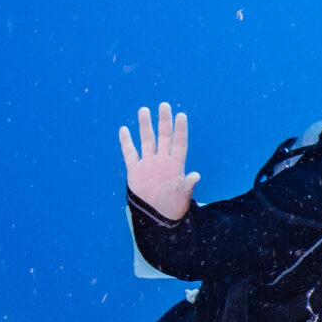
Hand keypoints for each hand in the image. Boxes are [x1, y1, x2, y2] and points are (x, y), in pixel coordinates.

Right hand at [120, 103, 197, 220]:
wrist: (158, 216)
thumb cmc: (174, 206)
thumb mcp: (182, 196)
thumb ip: (187, 185)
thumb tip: (196, 175)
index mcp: (176, 165)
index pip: (179, 143)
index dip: (180, 129)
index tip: (181, 114)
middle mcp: (163, 161)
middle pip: (164, 137)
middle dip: (164, 121)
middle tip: (164, 105)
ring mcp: (149, 164)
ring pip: (147, 141)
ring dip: (145, 126)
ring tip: (144, 110)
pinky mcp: (135, 171)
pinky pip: (130, 153)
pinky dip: (126, 142)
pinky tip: (124, 129)